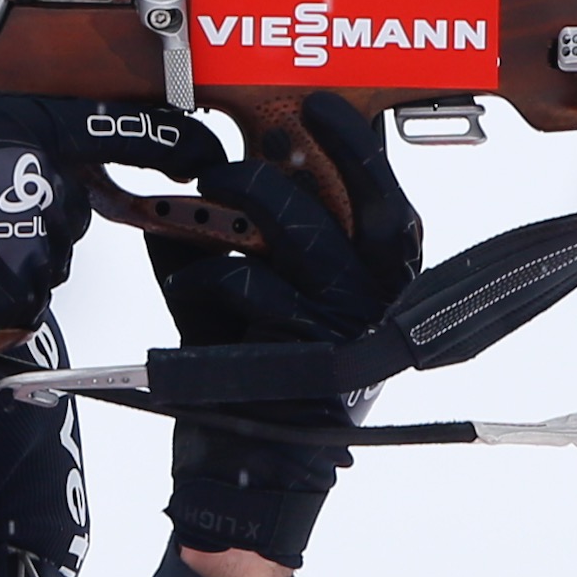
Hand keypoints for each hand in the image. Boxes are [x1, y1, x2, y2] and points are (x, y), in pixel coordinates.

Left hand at [149, 92, 423, 569]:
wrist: (253, 469)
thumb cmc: (258, 376)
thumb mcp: (268, 297)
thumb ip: (261, 238)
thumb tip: (230, 165)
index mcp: (383, 286)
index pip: (389, 205)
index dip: (359, 151)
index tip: (323, 107)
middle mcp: (379, 302)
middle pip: (359, 203)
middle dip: (304, 158)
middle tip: (253, 140)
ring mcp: (345, 323)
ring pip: (291, 225)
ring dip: (237, 198)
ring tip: (205, 193)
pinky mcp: (302, 345)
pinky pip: (245, 275)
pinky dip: (203, 271)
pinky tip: (188, 282)